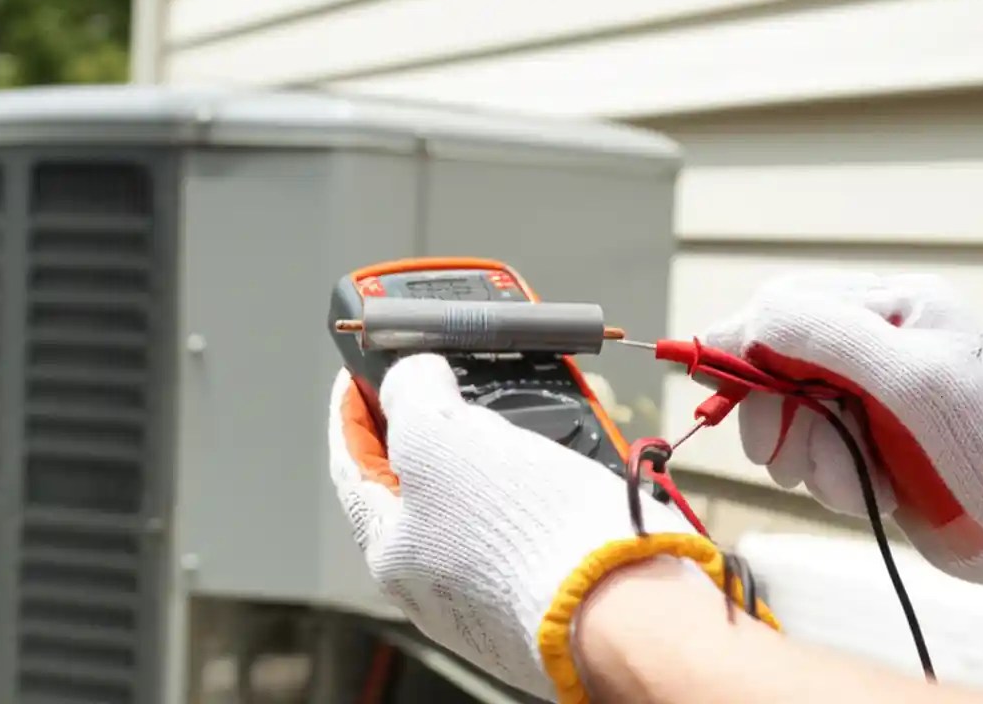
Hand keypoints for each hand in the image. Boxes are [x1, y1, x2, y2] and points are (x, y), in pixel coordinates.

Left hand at [327, 354, 776, 701]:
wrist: (629, 608)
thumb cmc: (524, 534)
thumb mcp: (438, 436)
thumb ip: (412, 393)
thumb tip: (415, 375)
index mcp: (391, 550)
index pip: (352, 465)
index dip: (353, 410)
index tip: (360, 374)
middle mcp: (436, 578)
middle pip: (419, 482)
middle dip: (434, 425)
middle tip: (446, 382)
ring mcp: (496, 587)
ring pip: (485, 498)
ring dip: (500, 447)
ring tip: (519, 409)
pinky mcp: (552, 585)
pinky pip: (538, 519)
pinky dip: (544, 481)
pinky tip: (564, 457)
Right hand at [706, 271, 982, 601]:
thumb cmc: (977, 449)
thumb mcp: (906, 380)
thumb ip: (826, 337)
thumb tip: (747, 320)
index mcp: (895, 303)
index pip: (790, 304)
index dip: (744, 342)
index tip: (712, 383)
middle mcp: (879, 338)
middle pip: (780, 361)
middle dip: (782, 415)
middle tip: (775, 458)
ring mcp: (870, 388)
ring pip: (791, 411)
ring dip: (810, 456)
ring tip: (851, 484)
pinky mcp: (863, 434)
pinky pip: (812, 448)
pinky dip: (831, 476)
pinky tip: (870, 492)